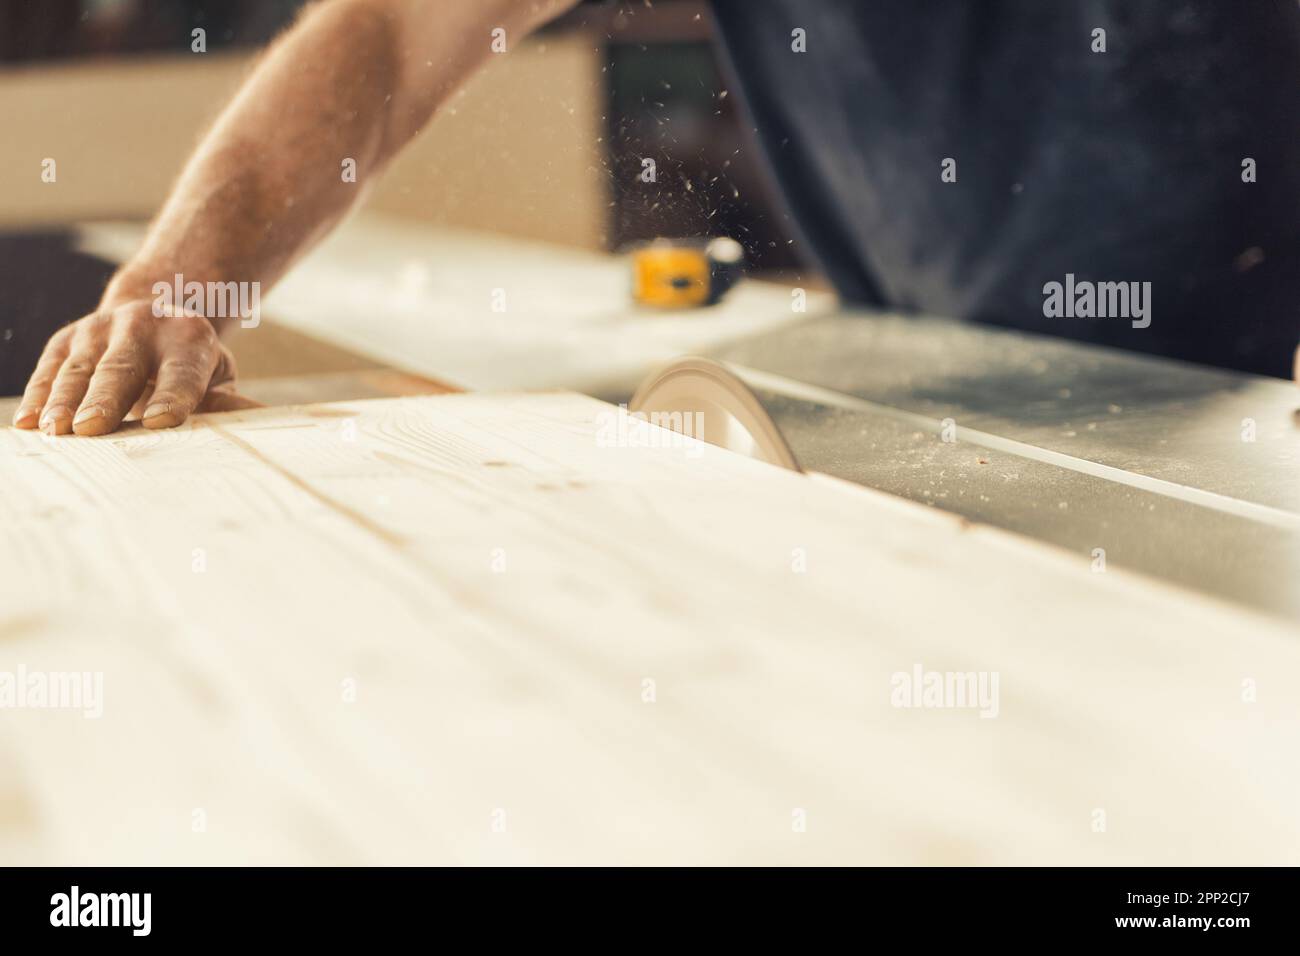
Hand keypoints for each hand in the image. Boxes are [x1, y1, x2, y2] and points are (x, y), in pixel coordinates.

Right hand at [11, 300, 258, 436]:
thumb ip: (230, 404)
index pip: (182, 372)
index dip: (173, 395)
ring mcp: (100, 329)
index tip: (162, 421)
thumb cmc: (193, 366)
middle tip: (93, 428)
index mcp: (190, 339)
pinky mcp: (67, 338)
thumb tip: (269, 430)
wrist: (153, 315)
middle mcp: (143, 327)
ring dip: (64, 400)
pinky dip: (37, 395)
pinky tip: (28, 424)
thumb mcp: (219, 377)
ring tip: (55, 431)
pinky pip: (49, 369)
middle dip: (106, 399)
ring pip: (80, 368)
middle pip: (123, 368)